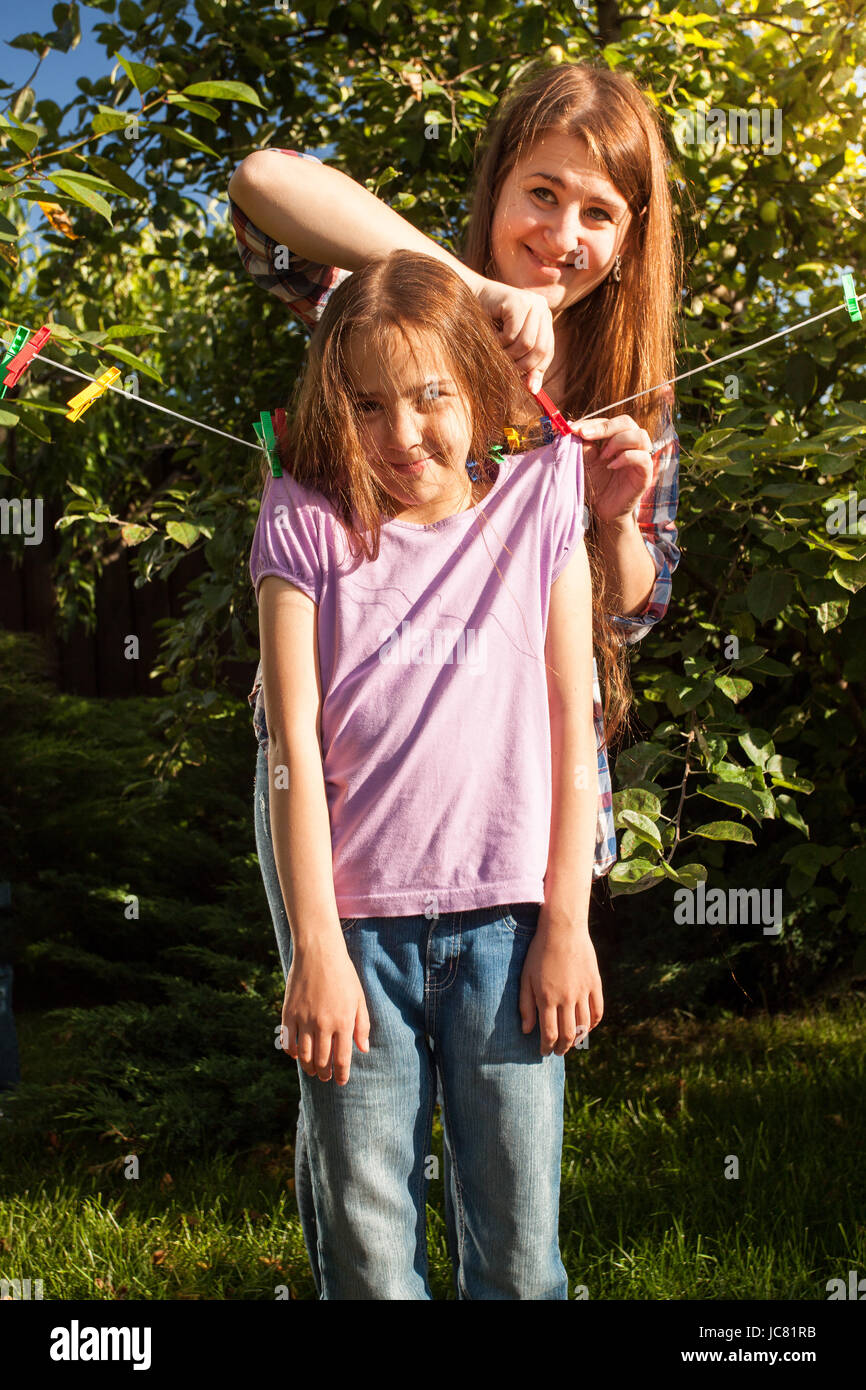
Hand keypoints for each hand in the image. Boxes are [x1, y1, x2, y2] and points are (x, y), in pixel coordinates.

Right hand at [280, 937, 370, 1084]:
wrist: (319, 952)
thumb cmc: (343, 974)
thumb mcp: (359, 998)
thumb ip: (362, 1025)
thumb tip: (363, 1049)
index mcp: (343, 1022)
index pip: (342, 1059)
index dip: (341, 1074)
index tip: (341, 1081)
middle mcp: (323, 1024)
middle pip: (322, 1061)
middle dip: (325, 1073)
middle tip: (326, 1076)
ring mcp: (304, 1019)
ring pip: (304, 1055)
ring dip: (308, 1067)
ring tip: (312, 1070)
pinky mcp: (289, 1013)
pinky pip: (288, 1041)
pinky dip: (292, 1052)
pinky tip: (297, 1055)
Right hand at [474, 278, 554, 393]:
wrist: (467, 298)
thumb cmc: (486, 325)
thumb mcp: (510, 347)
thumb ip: (524, 365)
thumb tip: (534, 390)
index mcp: (544, 318)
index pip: (547, 350)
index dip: (537, 370)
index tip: (527, 387)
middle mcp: (542, 308)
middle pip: (541, 349)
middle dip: (522, 365)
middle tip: (506, 370)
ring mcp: (531, 302)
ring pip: (527, 344)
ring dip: (508, 353)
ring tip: (496, 349)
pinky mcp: (518, 300)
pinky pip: (513, 334)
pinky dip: (500, 342)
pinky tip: (491, 336)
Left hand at [519, 910, 602, 1055]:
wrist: (562, 929)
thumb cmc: (539, 952)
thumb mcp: (526, 977)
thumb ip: (525, 1005)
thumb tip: (527, 1030)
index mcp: (547, 998)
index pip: (549, 1034)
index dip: (547, 1047)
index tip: (544, 1051)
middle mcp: (566, 998)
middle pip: (568, 1034)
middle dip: (562, 1048)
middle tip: (557, 1052)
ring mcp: (583, 992)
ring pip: (584, 1026)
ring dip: (578, 1039)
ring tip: (571, 1043)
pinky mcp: (595, 984)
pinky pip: (598, 1011)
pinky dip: (593, 1024)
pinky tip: (587, 1028)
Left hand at [568, 414, 653, 524]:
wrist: (603, 508)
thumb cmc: (595, 483)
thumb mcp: (585, 461)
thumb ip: (583, 445)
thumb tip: (574, 429)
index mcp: (618, 437)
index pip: (609, 421)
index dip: (592, 422)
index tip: (573, 429)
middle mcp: (632, 444)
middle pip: (626, 422)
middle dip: (604, 427)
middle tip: (584, 435)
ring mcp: (641, 456)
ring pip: (640, 435)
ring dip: (617, 441)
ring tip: (602, 456)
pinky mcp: (646, 472)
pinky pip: (642, 457)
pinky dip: (626, 457)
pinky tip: (611, 466)